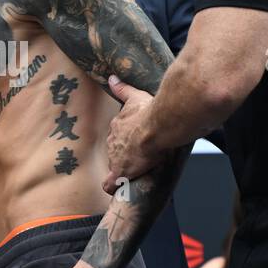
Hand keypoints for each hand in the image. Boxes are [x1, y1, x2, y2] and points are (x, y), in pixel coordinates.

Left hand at [103, 75, 161, 192]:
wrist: (156, 127)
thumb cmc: (150, 112)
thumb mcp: (135, 97)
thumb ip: (123, 89)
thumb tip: (111, 78)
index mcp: (117, 125)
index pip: (118, 134)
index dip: (127, 139)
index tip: (136, 142)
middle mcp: (113, 141)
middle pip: (116, 149)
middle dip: (125, 153)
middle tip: (140, 156)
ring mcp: (115, 156)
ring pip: (116, 164)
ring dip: (124, 167)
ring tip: (137, 171)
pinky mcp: (120, 171)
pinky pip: (111, 183)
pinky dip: (113, 186)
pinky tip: (118, 188)